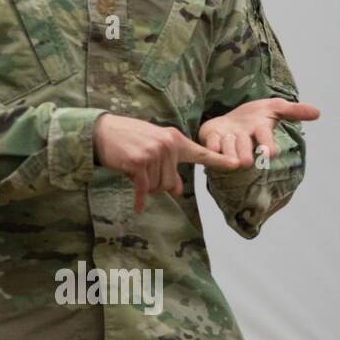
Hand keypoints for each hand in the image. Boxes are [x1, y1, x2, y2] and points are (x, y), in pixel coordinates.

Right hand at [93, 113, 242, 213]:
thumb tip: (176, 190)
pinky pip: (143, 189)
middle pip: (172, 182)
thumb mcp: (153, 147)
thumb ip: (169, 165)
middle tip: (141, 170)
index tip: (238, 163)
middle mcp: (167, 145)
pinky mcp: (138, 164)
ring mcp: (153, 154)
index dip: (219, 160)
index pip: (200, 153)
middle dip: (156, 183)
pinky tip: (138, 208)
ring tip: (133, 169)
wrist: (100, 132)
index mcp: (174, 139)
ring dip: (144, 186)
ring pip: (157, 187)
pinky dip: (139, 199)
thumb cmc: (127, 138)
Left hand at [198, 98, 320, 169]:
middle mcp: (244, 140)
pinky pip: (210, 144)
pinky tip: (212, 147)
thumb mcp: (274, 107)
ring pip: (227, 149)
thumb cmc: (255, 115)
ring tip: (231, 156)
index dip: (267, 146)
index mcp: (260, 132)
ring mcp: (227, 140)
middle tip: (245, 162)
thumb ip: (293, 110)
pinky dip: (211, 146)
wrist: (230, 117)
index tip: (270, 153)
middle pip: (244, 150)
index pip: (266, 141)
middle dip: (245, 154)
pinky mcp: (211, 138)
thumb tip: (318, 112)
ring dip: (228, 151)